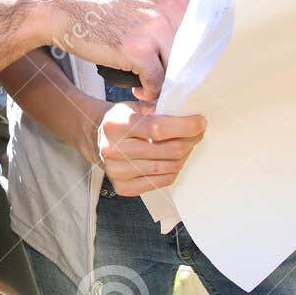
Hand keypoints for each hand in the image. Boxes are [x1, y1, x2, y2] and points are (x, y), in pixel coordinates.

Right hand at [30, 0, 195, 100]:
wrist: (59, 4)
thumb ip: (172, 4)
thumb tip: (197, 33)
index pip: (210, 28)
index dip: (202, 50)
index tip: (193, 62)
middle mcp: (173, 4)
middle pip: (196, 52)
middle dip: (185, 70)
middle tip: (173, 80)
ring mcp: (156, 27)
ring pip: (179, 70)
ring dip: (167, 83)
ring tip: (153, 84)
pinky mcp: (138, 50)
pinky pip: (157, 82)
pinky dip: (150, 91)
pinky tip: (139, 88)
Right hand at [87, 101, 207, 196]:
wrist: (94, 136)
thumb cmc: (119, 119)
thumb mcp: (134, 106)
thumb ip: (159, 109)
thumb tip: (191, 115)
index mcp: (116, 125)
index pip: (158, 128)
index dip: (185, 126)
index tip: (201, 122)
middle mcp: (114, 150)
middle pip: (168, 150)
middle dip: (190, 141)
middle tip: (198, 133)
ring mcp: (117, 171)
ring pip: (168, 168)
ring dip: (184, 156)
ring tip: (187, 146)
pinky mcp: (123, 187)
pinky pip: (161, 182)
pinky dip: (174, 171)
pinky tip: (175, 160)